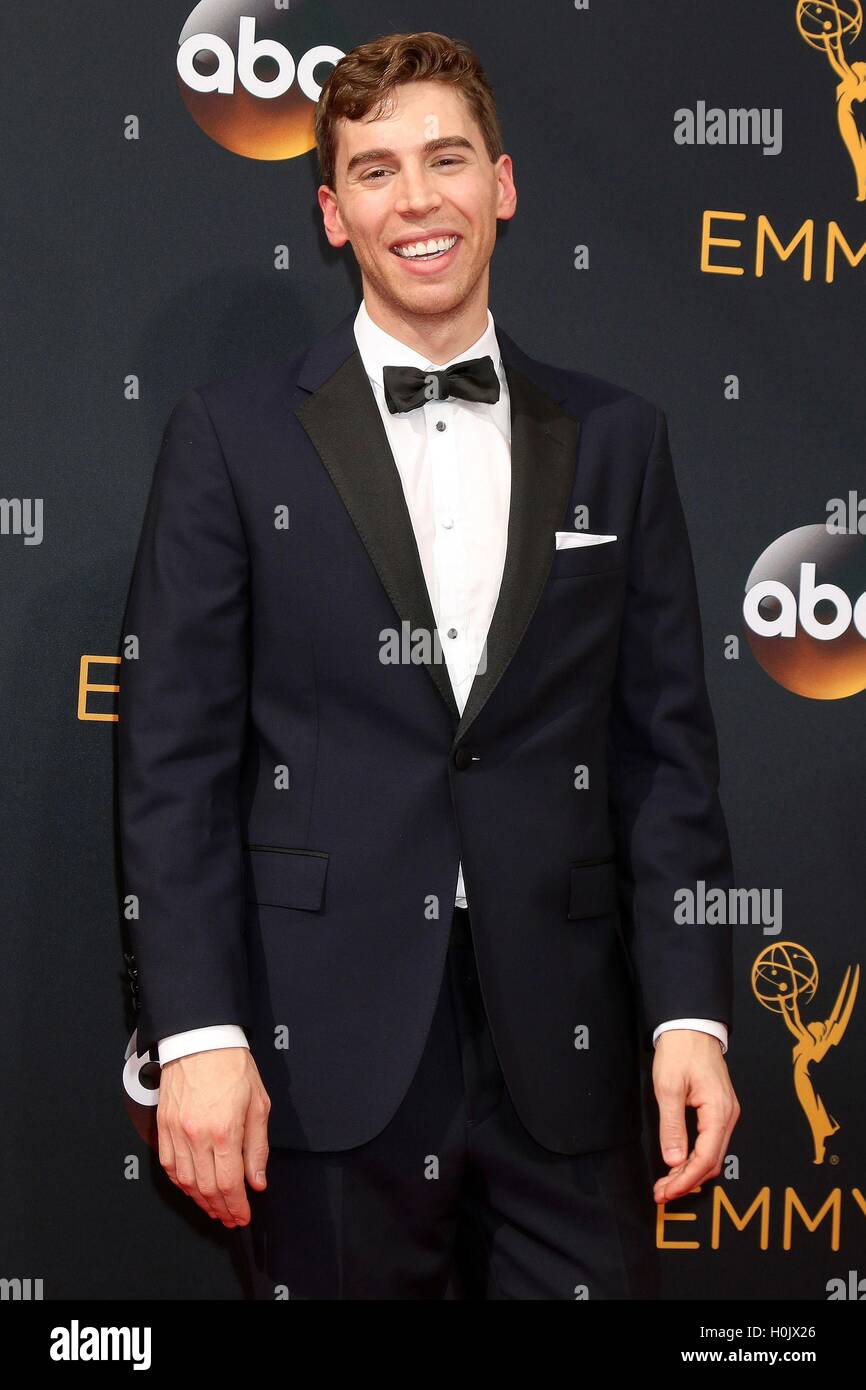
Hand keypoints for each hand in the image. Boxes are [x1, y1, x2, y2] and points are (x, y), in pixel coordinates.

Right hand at [156, 1047, 270, 1227]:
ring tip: (213, 1208)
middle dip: (220, 1209)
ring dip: (200, 1200)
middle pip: (206, 1188)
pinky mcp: (163, 1126)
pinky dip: (181, 1182)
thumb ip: (257, 1147)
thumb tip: (256, 1181)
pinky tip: (191, 1188)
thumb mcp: (259, 1104)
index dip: (237, 1206)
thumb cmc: (232, 1066)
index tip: (243, 1215)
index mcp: (224, 1130)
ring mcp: (176, 1132)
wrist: (201, 1040)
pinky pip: (169, 1165)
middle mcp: (196, 1135)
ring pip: (185, 1181)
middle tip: (230, 1217)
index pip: (229, 1183)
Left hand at [651, 1029, 739, 1204]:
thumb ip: (672, 1126)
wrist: (691, 1027)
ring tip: (667, 1183)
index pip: (705, 1158)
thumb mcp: (668, 1087)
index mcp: (718, 1111)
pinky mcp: (719, 1110)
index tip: (666, 1192)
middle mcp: (728, 1116)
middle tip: (662, 1193)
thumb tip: (674, 1160)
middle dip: (687, 1181)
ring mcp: (725, 1113)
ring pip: (712, 1154)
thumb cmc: (680, 1051)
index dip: (685, 1180)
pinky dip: (696, 1158)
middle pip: (711, 1162)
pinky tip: (680, 1164)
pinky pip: (711, 1142)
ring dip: (691, 1172)